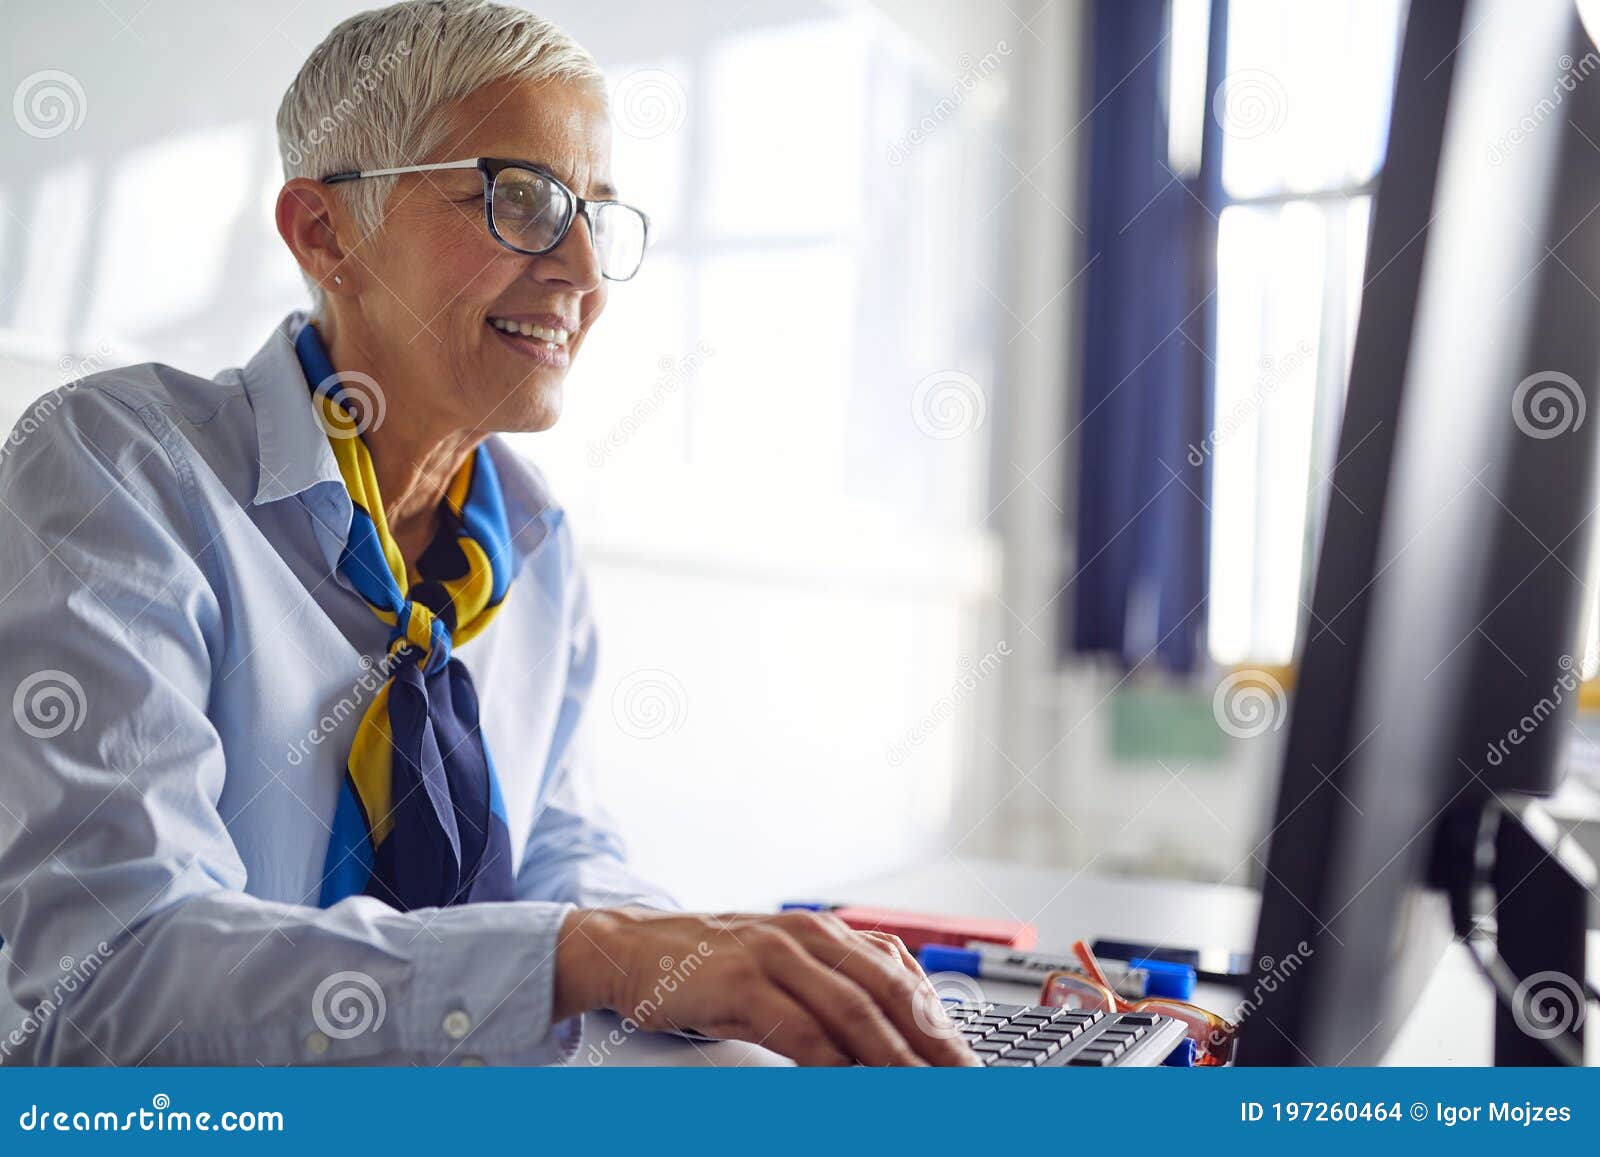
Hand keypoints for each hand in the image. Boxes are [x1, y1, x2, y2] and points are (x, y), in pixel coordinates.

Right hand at [554, 907, 980, 1065]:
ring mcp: (775, 954)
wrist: (630, 948)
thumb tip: (886, 1036)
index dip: (939, 1018)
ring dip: (895, 1055)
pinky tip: (854, 1082)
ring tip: (923, 1088)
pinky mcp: (741, 980)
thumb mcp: (778, 967)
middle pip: (888, 991)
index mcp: (825, 933)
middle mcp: (808, 935)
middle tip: (964, 1079)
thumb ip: (830, 989)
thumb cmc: (707, 966)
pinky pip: (800, 1027)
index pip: (901, 975)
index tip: (967, 1059)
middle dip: (932, 1040)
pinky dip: (833, 1059)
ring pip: (853, 1009)